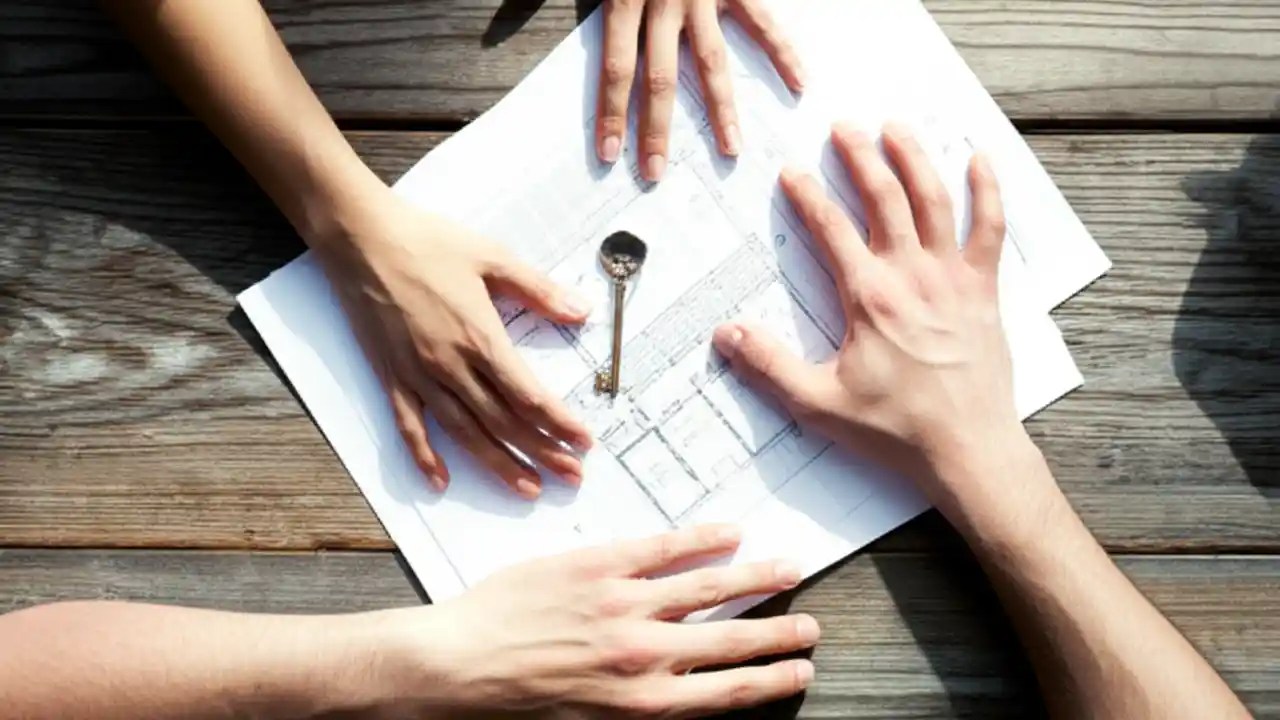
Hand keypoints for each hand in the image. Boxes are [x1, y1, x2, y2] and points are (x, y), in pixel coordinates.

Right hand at [312, 190, 593, 499]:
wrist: (361, 237)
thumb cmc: (427, 242)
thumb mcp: (493, 258)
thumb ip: (539, 290)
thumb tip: (582, 312)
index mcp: (480, 337)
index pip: (528, 395)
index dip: (559, 423)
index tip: (584, 442)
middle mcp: (450, 365)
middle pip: (503, 422)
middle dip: (542, 452)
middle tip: (571, 476)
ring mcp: (417, 375)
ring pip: (464, 432)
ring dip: (497, 464)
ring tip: (527, 487)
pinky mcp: (390, 376)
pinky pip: (409, 425)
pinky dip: (425, 456)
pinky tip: (442, 480)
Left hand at [383, 525, 817, 717]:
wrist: (460, 665)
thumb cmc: (518, 701)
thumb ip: (643, 700)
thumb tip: (686, 685)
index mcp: (643, 701)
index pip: (728, 690)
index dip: (772, 678)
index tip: (801, 670)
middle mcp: (644, 654)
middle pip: (732, 638)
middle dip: (779, 633)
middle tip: (811, 625)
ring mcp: (624, 605)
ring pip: (709, 585)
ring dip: (756, 576)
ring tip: (787, 568)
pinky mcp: (599, 566)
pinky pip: (664, 548)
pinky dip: (702, 538)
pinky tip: (730, 533)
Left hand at [597, 0, 804, 179]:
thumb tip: (515, 29)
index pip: (615, 69)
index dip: (612, 113)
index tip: (610, 155)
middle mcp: (663, 2)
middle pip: (659, 77)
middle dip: (657, 130)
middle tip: (656, 173)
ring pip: (711, 61)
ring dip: (721, 110)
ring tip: (732, 150)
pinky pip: (762, 21)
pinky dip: (783, 52)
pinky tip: (798, 83)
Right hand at [713, 123, 1024, 504]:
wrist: (966, 449)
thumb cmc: (894, 430)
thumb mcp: (819, 403)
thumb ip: (769, 365)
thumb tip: (726, 335)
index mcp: (868, 298)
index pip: (831, 228)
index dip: (807, 195)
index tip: (792, 172)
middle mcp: (911, 275)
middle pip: (884, 197)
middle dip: (859, 156)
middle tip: (843, 128)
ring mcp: (952, 278)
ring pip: (933, 200)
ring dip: (913, 158)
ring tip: (895, 128)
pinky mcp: (984, 290)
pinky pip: (990, 228)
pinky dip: (986, 191)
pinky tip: (980, 161)